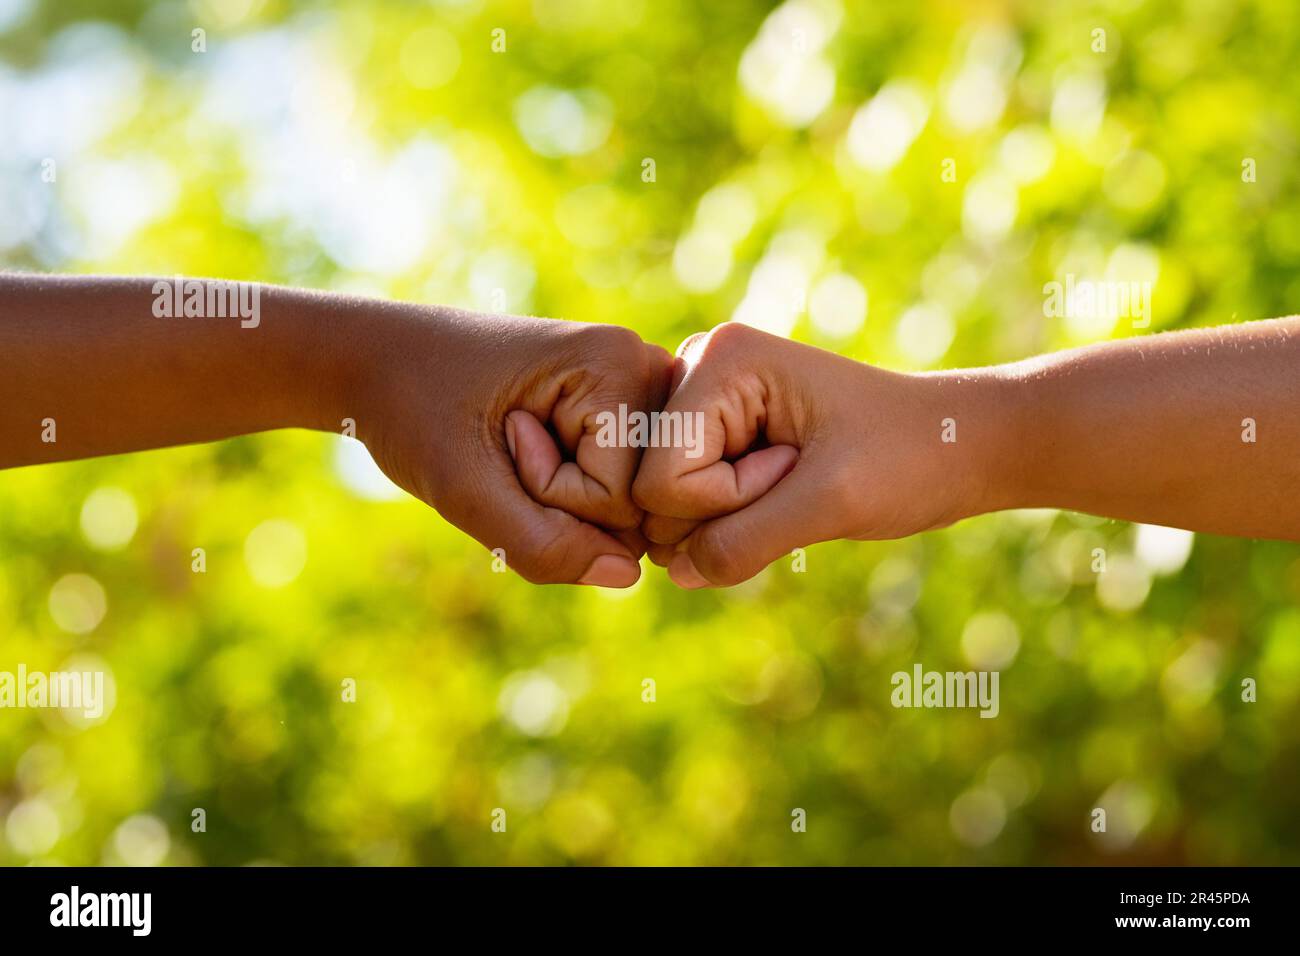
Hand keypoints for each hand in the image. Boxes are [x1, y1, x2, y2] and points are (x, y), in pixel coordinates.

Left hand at [348, 306, 672, 585]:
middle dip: (563, 502)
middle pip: (638, 501)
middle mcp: (644, 364)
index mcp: (617, 360)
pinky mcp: (623, 406)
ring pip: (629, 502)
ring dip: (563, 499)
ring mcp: (638, 386)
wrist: (377, 358)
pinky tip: (531, 443)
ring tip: (513, 440)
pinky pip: (616, 490)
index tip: (500, 438)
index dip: (551, 496)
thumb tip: (629, 575)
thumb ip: (541, 544)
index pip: (624, 496)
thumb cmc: (411, 407)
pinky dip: (567, 489)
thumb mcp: (462, 488)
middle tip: (503, 441)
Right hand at [631, 322, 1010, 587]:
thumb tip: (672, 574)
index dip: (726, 502)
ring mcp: (704, 397)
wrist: (960, 441)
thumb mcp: (829, 505)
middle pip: (655, 488)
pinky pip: (691, 500)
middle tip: (797, 475)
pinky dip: (735, 513)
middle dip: (725, 508)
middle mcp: (700, 365)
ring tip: (795, 476)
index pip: (661, 479)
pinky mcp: (717, 428)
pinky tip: (782, 485)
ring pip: (669, 501)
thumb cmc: (909, 457)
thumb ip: (743, 542)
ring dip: (732, 514)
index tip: (796, 470)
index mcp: (721, 359)